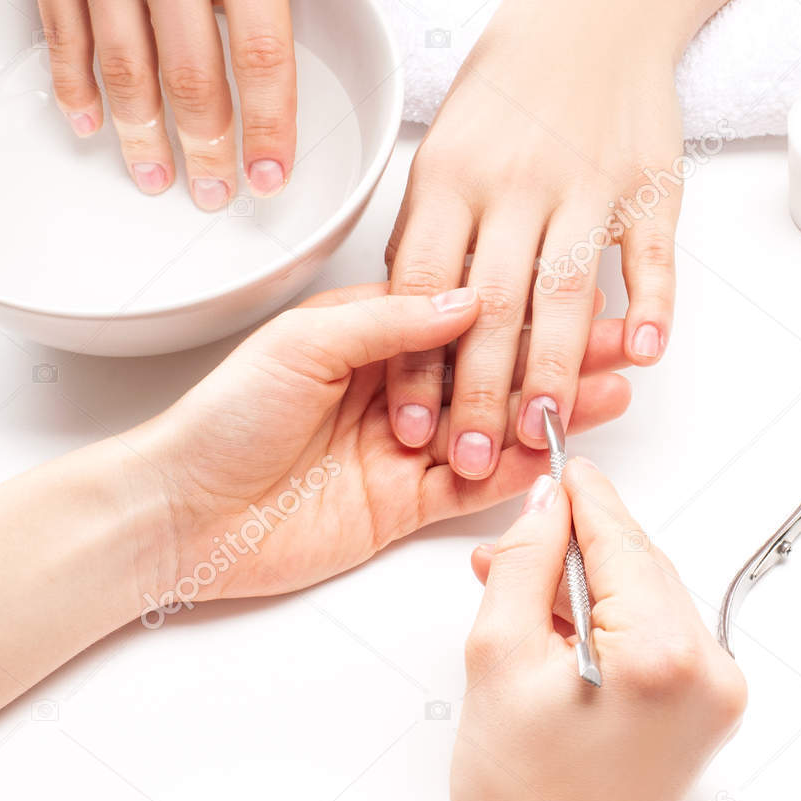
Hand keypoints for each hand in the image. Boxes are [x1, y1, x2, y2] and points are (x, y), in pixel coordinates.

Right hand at [25, 0, 415, 207]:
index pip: (261, 54)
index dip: (267, 128)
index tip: (269, 177)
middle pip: (191, 75)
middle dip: (205, 150)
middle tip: (214, 194)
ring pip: (124, 65)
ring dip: (141, 136)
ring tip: (159, 177)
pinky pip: (62, 33)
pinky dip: (77, 88)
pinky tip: (97, 125)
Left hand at [130, 284, 632, 609]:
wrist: (182, 510)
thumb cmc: (224, 416)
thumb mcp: (303, 344)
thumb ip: (388, 323)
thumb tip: (467, 297)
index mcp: (370, 334)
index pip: (463, 313)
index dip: (521, 303)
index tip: (575, 290)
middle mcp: (396, 387)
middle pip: (492, 367)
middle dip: (556, 354)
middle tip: (618, 346)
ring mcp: (405, 448)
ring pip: (493, 425)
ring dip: (550, 409)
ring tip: (610, 392)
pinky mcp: (402, 505)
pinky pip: (472, 487)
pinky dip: (516, 471)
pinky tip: (559, 452)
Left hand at [382, 0, 684, 476]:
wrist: (597, 8)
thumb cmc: (513, 91)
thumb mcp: (445, 149)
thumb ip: (430, 234)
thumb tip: (411, 321)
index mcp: (450, 176)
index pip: (423, 288)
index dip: (415, 363)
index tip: (409, 426)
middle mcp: (514, 183)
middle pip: (493, 305)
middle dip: (481, 392)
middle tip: (472, 457)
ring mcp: (585, 183)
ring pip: (567, 291)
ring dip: (554, 369)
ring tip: (544, 432)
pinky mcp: (648, 184)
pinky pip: (652, 253)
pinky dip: (653, 302)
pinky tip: (645, 350)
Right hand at [451, 458, 745, 800]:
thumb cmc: (525, 798)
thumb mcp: (498, 657)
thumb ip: (523, 563)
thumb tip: (546, 505)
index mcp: (660, 655)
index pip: (622, 540)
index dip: (583, 498)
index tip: (560, 469)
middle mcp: (707, 671)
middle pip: (641, 565)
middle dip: (578, 547)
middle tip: (516, 542)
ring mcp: (716, 692)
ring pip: (650, 595)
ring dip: (592, 583)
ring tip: (524, 594)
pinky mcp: (710, 707)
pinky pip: (661, 631)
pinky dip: (615, 619)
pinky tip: (563, 623)